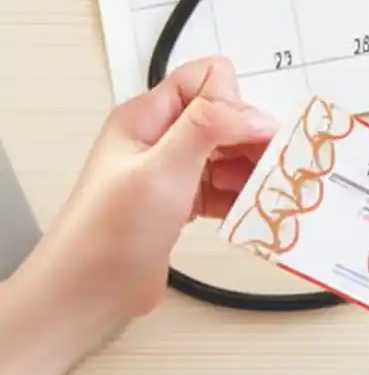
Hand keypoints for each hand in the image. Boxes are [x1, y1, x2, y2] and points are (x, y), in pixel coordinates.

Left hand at [28, 57, 275, 318]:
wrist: (86, 294)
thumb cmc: (110, 231)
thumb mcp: (161, 169)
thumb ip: (208, 128)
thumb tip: (258, 113)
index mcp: (149, 117)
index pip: (208, 80)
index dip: (237, 104)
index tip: (257, 140)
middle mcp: (161, 137)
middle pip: (226, 118)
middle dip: (254, 141)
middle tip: (276, 171)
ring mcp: (172, 171)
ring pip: (230, 154)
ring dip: (253, 172)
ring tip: (266, 197)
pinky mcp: (181, 203)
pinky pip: (225, 187)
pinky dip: (243, 197)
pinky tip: (253, 213)